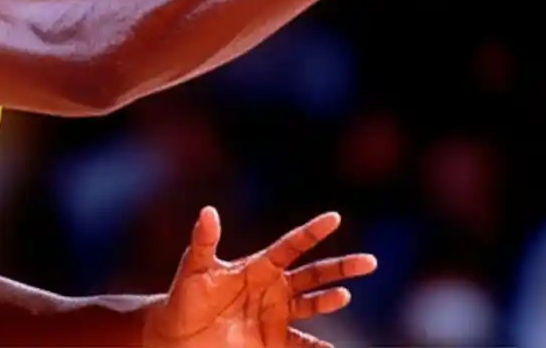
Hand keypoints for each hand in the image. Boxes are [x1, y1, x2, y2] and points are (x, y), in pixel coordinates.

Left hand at [143, 208, 375, 347]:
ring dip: (330, 300)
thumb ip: (203, 242)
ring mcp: (275, 315)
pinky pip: (302, 343)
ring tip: (344, 295)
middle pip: (314, 274)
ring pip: (313, 304)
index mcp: (258, 267)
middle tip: (370, 262)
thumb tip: (208, 211)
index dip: (312, 232)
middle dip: (341, 268)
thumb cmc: (183, 298)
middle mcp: (273, 288)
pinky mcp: (272, 341)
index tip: (334, 217)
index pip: (291, 246)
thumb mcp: (193, 269)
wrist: (176, 334)